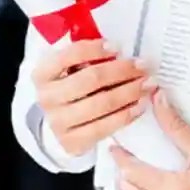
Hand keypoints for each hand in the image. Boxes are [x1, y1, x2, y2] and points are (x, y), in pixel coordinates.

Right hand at [32, 39, 152, 156]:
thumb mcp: (69, 68)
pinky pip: (105, 127)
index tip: (118, 47)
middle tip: (142, 66)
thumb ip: (87, 57)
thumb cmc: (69, 88)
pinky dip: (126, 115)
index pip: (68, 56)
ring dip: (129, 92)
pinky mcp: (72, 142)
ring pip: (101, 104)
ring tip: (147, 84)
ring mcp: (58, 123)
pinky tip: (140, 105)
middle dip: (121, 70)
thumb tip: (118, 50)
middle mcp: (47, 98)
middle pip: (90, 80)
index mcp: (42, 74)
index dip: (95, 49)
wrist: (59, 122)